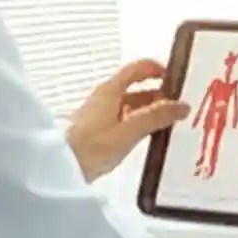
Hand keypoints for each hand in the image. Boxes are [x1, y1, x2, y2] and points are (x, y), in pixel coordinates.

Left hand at [68, 60, 190, 182]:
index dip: (159, 70)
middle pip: (137, 88)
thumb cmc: (91, 146)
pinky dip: (141, 123)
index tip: (179, 80)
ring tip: (172, 123)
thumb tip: (183, 105)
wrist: (55, 169)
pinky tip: (151, 136)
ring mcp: (100, 114)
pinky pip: (125, 120)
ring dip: (152, 112)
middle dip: (161, 95)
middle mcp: (105, 97)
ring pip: (132, 106)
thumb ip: (156, 117)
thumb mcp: (128, 131)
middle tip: (182, 108)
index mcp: (111, 90)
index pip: (139, 68)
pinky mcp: (97, 131)